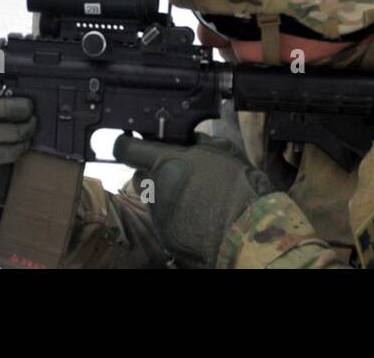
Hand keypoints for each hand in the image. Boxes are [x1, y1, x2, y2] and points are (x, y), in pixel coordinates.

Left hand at [113, 133, 272, 268]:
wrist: (246, 229)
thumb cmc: (237, 185)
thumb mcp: (222, 149)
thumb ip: (197, 142)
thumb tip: (186, 138)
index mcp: (167, 162)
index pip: (127, 149)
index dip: (128, 143)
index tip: (133, 141)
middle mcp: (156, 188)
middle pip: (139, 174)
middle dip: (153, 170)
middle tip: (176, 170)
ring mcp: (159, 214)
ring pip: (153, 196)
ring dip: (166, 192)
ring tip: (193, 194)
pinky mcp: (166, 235)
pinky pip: (165, 218)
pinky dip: (176, 213)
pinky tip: (196, 212)